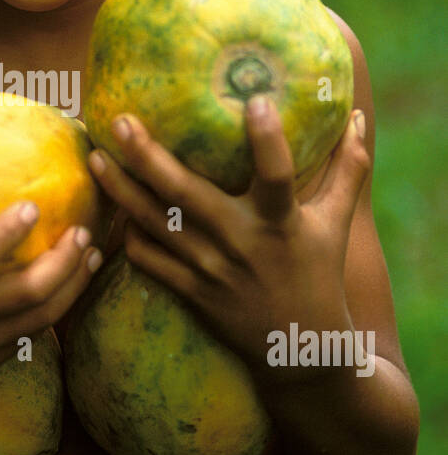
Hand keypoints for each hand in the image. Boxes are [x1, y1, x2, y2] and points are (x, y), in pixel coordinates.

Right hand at [0, 149, 102, 436]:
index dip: (2, 236)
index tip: (32, 205)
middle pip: (22, 295)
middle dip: (61, 264)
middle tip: (82, 231)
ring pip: (38, 319)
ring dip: (71, 286)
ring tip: (93, 253)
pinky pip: (32, 337)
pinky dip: (58, 310)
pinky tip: (74, 284)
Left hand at [87, 100, 370, 382]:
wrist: (300, 353)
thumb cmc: (319, 275)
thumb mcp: (336, 224)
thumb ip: (348, 169)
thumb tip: (360, 117)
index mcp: (281, 222)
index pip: (277, 176)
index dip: (268, 140)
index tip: (254, 101)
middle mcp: (242, 243)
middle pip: (188, 196)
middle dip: (149, 158)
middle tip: (119, 122)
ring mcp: (212, 271)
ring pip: (157, 226)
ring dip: (122, 192)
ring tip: (95, 157)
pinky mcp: (193, 293)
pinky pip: (150, 261)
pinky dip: (129, 236)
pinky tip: (109, 209)